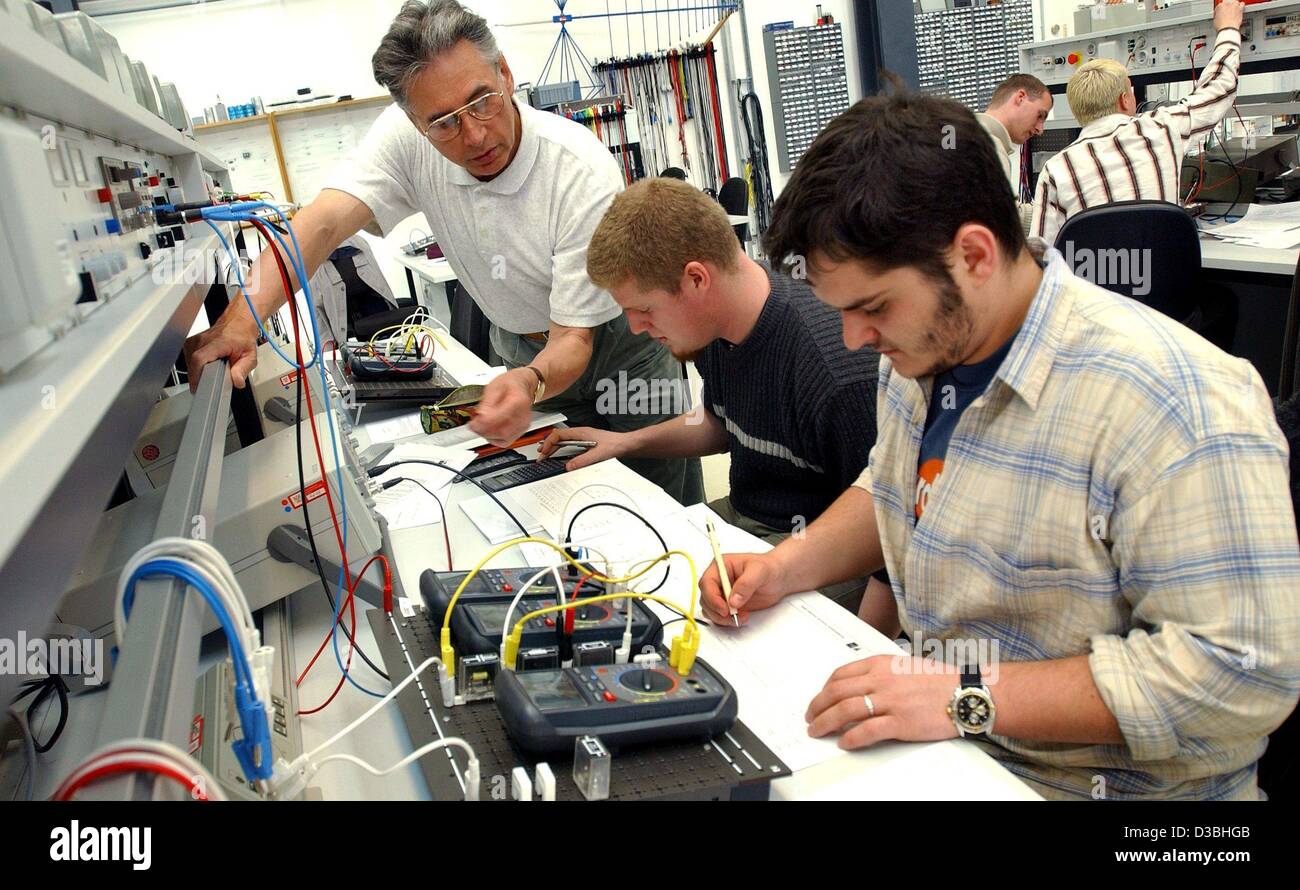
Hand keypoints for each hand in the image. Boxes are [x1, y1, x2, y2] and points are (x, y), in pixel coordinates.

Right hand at [184, 311, 258, 391]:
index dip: (196, 375)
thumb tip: (237, 381)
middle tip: (211, 382)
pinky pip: (189, 359)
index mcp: (218, 342)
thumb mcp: (250, 356)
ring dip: (198, 371)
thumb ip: (243, 369)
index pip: (199, 359)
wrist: (238, 322)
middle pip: (193, 363)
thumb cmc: (243, 337)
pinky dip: (196, 366)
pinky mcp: (191, 342)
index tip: (198, 387)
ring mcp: (195, 340)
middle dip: (200, 376)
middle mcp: (203, 340)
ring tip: (211, 370)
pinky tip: (206, 366)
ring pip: (190, 362)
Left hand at [468, 368, 534, 446]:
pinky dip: (494, 439)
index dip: (484, 423)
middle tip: (473, 425)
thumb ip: (487, 402)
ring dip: (488, 435)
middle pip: (502, 431)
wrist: (522, 386)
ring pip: (503, 439)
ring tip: (479, 427)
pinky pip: (505, 441)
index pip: (501, 417)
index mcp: (518, 401)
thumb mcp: (494, 387)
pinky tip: (488, 431)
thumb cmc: (509, 384)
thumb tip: (480, 416)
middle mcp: (523, 416)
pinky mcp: (520, 432)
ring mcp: (523, 425)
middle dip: (484, 431)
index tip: (473, 423)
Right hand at [537, 427, 625, 469]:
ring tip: (547, 456)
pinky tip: (563, 458)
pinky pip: (571, 447)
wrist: (627, 445)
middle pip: (559, 438)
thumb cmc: (616, 444)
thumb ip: (582, 460)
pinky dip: (564, 452)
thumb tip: (568, 466)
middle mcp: (581, 434)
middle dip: (549, 446)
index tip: (544, 452)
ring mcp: (584, 439)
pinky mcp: (588, 445)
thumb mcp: (598, 454)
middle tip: (542, 456)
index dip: (549, 443)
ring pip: (565, 442)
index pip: (558, 434)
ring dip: (555, 449)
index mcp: (581, 432)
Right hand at [699, 551, 791, 624]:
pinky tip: (741, 617)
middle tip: (733, 616)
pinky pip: (720, 616)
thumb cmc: (769, 568)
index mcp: (721, 567)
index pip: (707, 583)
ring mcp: (722, 594)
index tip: (724, 609)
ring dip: (722, 618)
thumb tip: (733, 600)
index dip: (712, 597)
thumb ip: (746, 584)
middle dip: (717, 610)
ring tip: (741, 617)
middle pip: (706, 598)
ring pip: (710, 610)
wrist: (779, 578)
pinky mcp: (728, 605)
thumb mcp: (760, 571)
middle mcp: (719, 580)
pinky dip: (727, 621)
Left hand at [804, 655, 961, 748]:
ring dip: (826, 722)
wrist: (965, 692)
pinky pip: (867, 731)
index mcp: (880, 664)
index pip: (840, 675)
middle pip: (837, 692)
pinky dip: (851, 738)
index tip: (819, 699)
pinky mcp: (900, 722)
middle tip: (810, 717)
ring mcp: (890, 701)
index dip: (823, 689)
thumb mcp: (903, 666)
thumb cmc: (939, 680)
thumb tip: (859, 686)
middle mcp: (881, 680)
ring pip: (846, 711)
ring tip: (818, 731)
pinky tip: (844, 742)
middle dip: (817, 707)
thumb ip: (880, 673)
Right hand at [1214, 0, 1243, 30]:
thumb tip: (1219, 16)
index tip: (1220, 13)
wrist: (1228, 29)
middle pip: (1228, 2)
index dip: (1219, 11)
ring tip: (1233, 9)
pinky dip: (1240, 6)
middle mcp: (1228, 4)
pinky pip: (1242, 4)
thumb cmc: (1222, 26)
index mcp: (1220, 6)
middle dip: (1227, 6)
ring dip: (1234, 5)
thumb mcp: (1215, 20)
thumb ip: (1217, 15)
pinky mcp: (1241, 9)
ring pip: (1235, 2)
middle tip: (1227, 11)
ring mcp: (1235, 6)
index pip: (1219, 6)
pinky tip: (1239, 10)